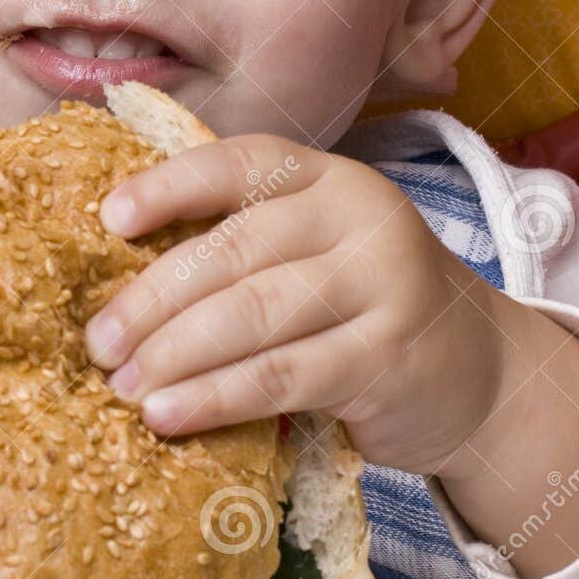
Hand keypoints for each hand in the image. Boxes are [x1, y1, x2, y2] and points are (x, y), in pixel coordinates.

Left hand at [83, 134, 578, 575]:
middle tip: (98, 343)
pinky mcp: (387, 356)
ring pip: (252, 315)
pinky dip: (215, 397)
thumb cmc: (365, 308)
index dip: (169, 186)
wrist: (480, 372)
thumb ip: (245, 250)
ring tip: (124, 387)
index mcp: (328, 178)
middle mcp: (360, 217)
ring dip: (174, 354)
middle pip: (234, 250)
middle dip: (153, 299)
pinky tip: (170, 416)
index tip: (109, 220)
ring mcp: (381, 284)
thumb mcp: (318, 252)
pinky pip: (282, 376)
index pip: (239, 163)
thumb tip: (120, 286)